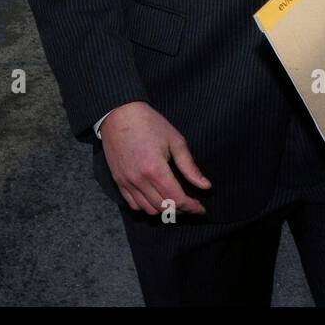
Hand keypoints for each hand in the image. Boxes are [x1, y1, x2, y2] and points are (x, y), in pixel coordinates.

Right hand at [99, 101, 210, 215]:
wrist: (120, 114)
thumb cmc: (149, 124)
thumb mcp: (175, 141)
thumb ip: (189, 167)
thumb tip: (205, 186)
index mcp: (155, 169)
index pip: (176, 199)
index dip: (191, 207)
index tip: (201, 209)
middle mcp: (139, 180)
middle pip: (164, 208)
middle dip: (181, 209)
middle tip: (191, 204)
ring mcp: (127, 182)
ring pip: (148, 210)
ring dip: (164, 210)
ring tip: (175, 202)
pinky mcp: (118, 181)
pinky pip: (133, 204)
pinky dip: (146, 207)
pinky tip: (156, 199)